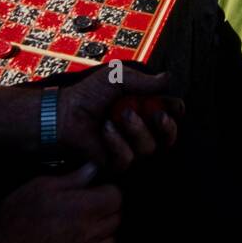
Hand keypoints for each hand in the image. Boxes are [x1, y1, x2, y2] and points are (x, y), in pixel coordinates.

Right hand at [0, 163, 121, 242]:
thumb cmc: (15, 218)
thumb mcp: (39, 187)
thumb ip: (71, 179)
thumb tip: (92, 170)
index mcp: (83, 210)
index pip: (116, 197)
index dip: (107, 190)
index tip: (95, 188)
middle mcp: (89, 234)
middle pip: (116, 219)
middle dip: (108, 208)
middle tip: (89, 203)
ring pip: (110, 240)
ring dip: (102, 230)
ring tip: (84, 223)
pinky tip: (74, 241)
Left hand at [58, 66, 182, 174]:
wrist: (65, 113)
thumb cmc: (89, 94)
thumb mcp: (118, 78)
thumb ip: (144, 80)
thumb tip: (169, 78)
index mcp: (145, 108)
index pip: (172, 113)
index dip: (176, 111)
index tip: (172, 105)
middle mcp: (141, 129)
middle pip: (170, 137)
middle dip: (167, 127)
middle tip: (157, 114)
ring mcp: (130, 148)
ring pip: (150, 148)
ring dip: (135, 130)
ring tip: (116, 116)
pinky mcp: (116, 164)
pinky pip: (128, 159)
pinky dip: (116, 142)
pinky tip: (104, 130)